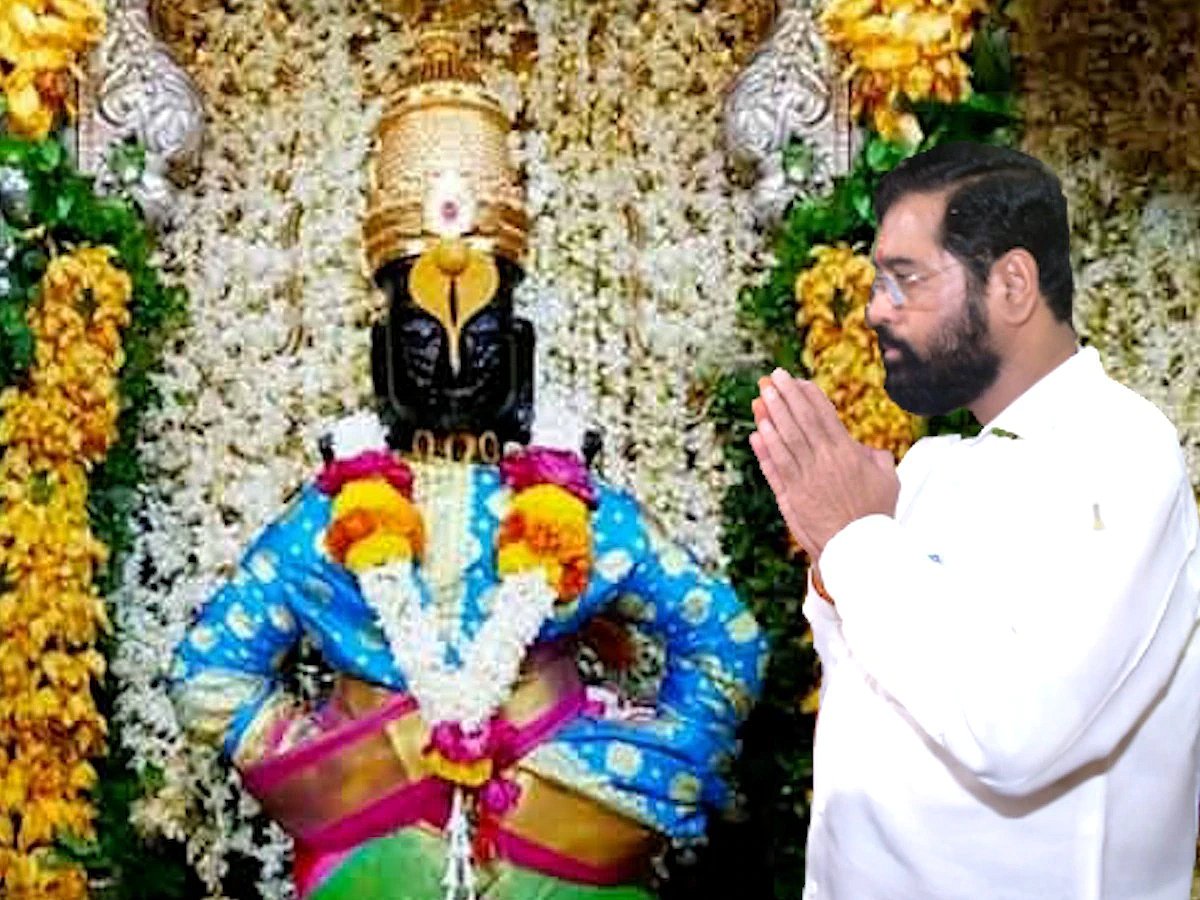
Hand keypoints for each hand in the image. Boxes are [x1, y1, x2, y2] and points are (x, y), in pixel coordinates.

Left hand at [749, 369, 899, 562]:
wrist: (859, 548)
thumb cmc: (876, 514)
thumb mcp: (887, 478)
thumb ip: (874, 457)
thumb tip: (863, 447)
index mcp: (847, 453)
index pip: (823, 416)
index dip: (808, 396)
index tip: (797, 380)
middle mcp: (823, 462)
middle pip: (800, 422)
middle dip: (786, 397)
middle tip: (773, 377)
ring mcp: (804, 479)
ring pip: (784, 441)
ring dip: (771, 417)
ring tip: (761, 396)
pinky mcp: (790, 497)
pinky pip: (775, 468)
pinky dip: (765, 450)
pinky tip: (757, 433)